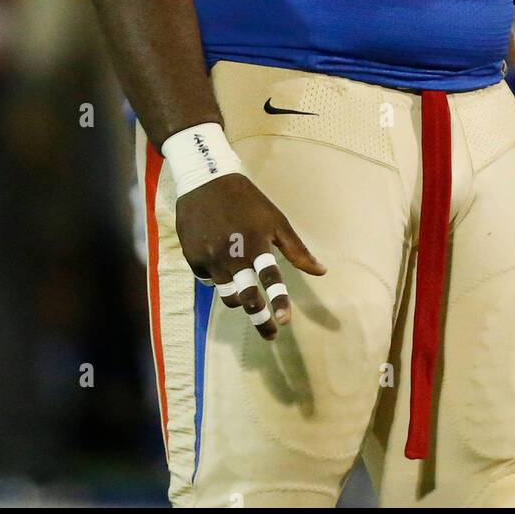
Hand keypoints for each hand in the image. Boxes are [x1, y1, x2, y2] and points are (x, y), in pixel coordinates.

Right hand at [176, 173, 325, 339]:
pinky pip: (208, 280)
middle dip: (259, 318)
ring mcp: (209, 257)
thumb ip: (296, 249)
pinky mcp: (192, 257)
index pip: (269, 279)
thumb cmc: (247, 200)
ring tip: (249, 302)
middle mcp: (231, 254)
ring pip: (227, 293)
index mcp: (255, 243)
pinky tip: (224, 270)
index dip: (277, 302)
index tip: (284, 322)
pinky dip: (219, 280)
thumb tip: (322, 272)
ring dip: (240, 301)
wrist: (205, 180)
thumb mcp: (276, 219)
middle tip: (270, 333)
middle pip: (246, 297)